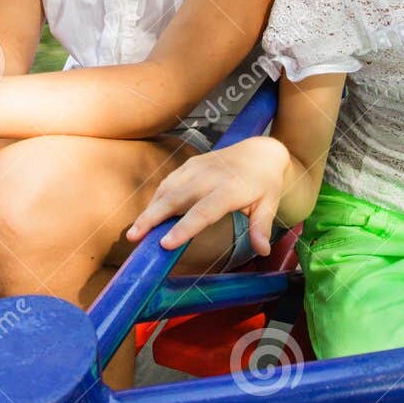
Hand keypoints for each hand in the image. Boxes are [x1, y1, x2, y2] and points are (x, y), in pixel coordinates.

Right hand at [125, 137, 290, 254]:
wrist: (259, 151)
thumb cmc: (264, 182)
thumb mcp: (269, 205)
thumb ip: (261, 228)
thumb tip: (263, 251)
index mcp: (230, 190)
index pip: (203, 212)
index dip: (184, 228)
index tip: (165, 243)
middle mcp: (209, 177)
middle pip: (176, 199)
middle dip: (153, 218)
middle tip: (135, 237)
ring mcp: (197, 168)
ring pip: (167, 189)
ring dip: (150, 209)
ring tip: (135, 230)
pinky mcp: (190, 164)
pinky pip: (169, 182)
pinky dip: (156, 198)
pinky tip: (148, 215)